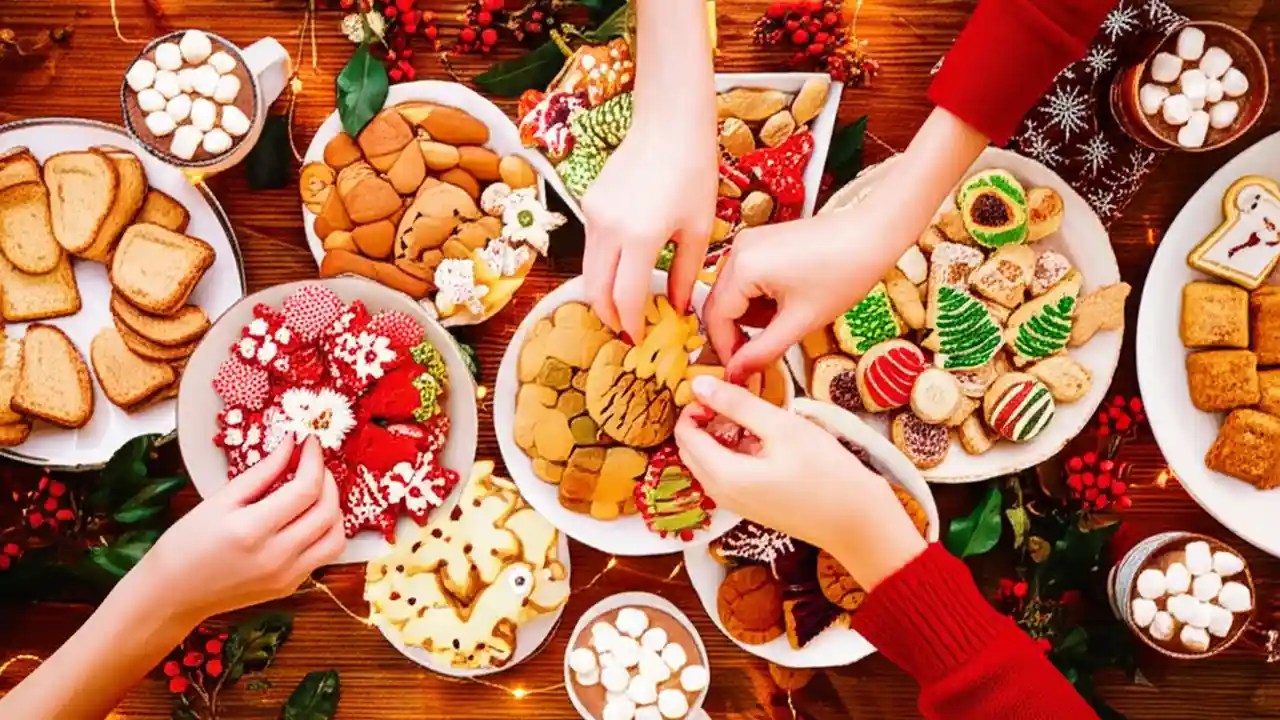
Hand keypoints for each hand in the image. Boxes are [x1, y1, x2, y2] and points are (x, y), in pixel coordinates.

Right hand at [135, 435, 343, 622]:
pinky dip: (324, 532)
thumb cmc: (187, 544)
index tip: (310, 443)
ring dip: (334, 509)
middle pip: (327, 511)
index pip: (305, 489)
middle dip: (328, 480)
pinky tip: (307, 518)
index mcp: (252, 530)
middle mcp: (275, 557)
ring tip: (315, 492)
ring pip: (335, 537)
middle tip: (313, 464)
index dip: (314, 461)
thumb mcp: (219, 501)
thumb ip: (262, 473)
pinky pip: (324, 555)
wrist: (173, 594)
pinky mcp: (290, 587)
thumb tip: (291, 445)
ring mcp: (286, 576)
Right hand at [581, 117, 717, 341]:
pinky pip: (591, 246)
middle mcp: (609, 228)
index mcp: (641, 237)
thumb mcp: (698, 229)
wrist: (668, 123)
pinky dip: (603, 265)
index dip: (630, 323)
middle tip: (626, 328)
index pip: (625, 297)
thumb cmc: (693, 171)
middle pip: (596, 289)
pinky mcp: (589, 203)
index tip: (639, 337)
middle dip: (609, 315)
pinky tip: (624, 267)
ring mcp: (594, 215)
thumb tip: (675, 307)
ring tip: (624, 303)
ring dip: (603, 292)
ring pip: (588, 270)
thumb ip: (685, 274)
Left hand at [675, 376, 925, 589]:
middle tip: (739, 399)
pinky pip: (727, 472)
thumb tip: (698, 384)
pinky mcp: (751, 504)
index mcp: (722, 476)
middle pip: (691, 448)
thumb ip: (737, 404)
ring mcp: (735, 503)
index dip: (696, 405)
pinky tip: (767, 440)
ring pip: (709, 460)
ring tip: (758, 417)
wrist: (859, 523)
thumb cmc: (827, 473)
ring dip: (721, 435)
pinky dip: (736, 451)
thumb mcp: (782, 428)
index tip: (724, 388)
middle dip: (704, 419)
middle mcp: (720, 494)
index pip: (684, 434)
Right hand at [704, 207, 905, 381]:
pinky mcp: (761, 241)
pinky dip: (758, 298)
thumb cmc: (843, 273)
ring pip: (732, 293)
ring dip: (749, 316)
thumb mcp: (800, 322)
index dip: (725, 349)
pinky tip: (785, 304)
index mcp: (744, 267)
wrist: (871, 235)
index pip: (716, 319)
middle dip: (735, 333)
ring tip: (782, 325)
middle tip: (756, 357)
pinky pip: (745, 277)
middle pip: (719, 304)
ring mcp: (748, 242)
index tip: (740, 370)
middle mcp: (738, 250)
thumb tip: (736, 374)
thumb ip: (762, 351)